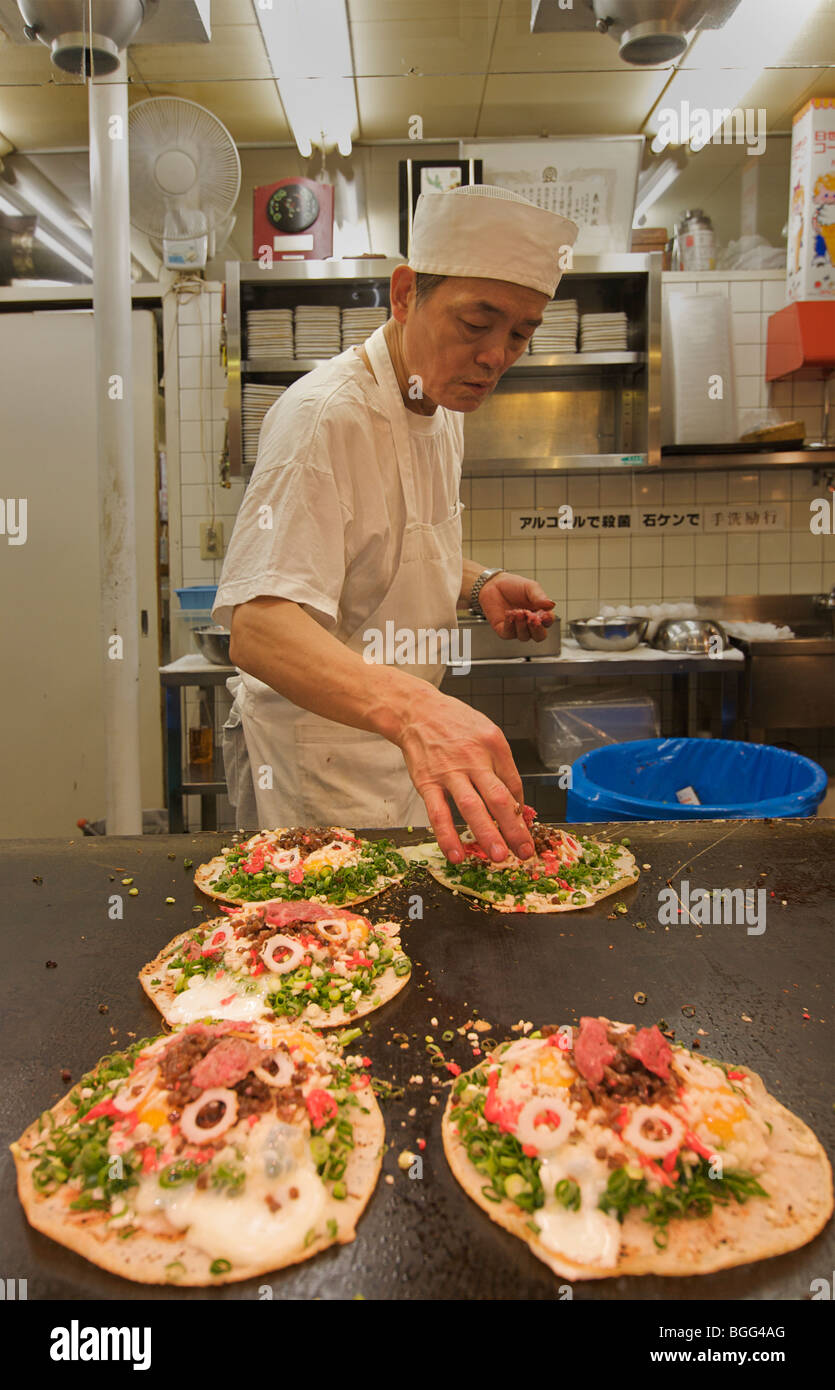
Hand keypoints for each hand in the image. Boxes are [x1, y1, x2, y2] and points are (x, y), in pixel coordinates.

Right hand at [396, 686, 534, 863]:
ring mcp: (449, 772)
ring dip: (487, 834)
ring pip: (471, 807)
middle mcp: (474, 758)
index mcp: (494, 744)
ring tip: (499, 857)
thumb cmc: (455, 723)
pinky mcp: (427, 782)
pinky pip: (438, 813)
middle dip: (514, 829)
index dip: (521, 811)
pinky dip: (447, 836)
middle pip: (499, 798)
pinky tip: (456, 855)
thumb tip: (516, 801)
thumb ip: (501, 765)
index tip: (525, 831)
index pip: (514, 784)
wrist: (417, 711)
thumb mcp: (487, 732)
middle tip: (524, 852)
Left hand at [479, 572, 555, 641]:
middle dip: (536, 629)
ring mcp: (517, 628)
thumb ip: (540, 596)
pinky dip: (510, 625)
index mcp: (540, 613)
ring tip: (518, 612)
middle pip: (539, 636)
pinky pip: (509, 633)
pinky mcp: (504, 630)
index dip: (547, 620)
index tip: (544, 614)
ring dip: (522, 626)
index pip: (548, 622)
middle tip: (532, 618)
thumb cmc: (513, 586)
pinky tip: (509, 615)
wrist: (494, 584)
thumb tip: (551, 604)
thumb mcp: (530, 587)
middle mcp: (529, 623)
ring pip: (524, 636)